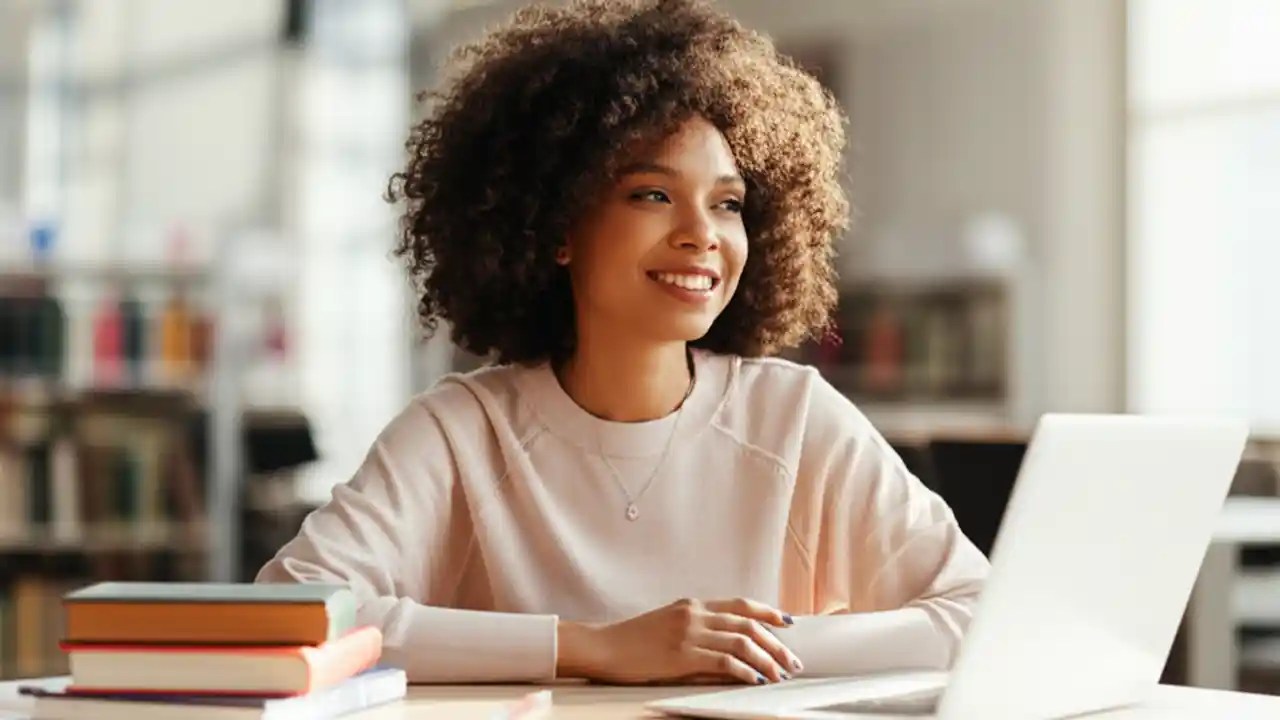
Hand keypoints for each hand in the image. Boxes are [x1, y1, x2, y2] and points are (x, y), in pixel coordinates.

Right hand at [556, 597, 803, 684]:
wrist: (604, 646)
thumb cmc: (633, 640)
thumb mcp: (669, 625)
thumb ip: (698, 630)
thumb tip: (728, 648)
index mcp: (693, 605)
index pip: (740, 605)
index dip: (768, 613)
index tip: (788, 622)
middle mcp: (695, 615)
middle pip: (748, 625)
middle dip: (776, 644)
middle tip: (792, 661)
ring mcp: (689, 634)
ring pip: (742, 643)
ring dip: (767, 660)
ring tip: (780, 674)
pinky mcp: (682, 655)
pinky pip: (724, 662)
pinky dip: (745, 671)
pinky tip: (756, 679)